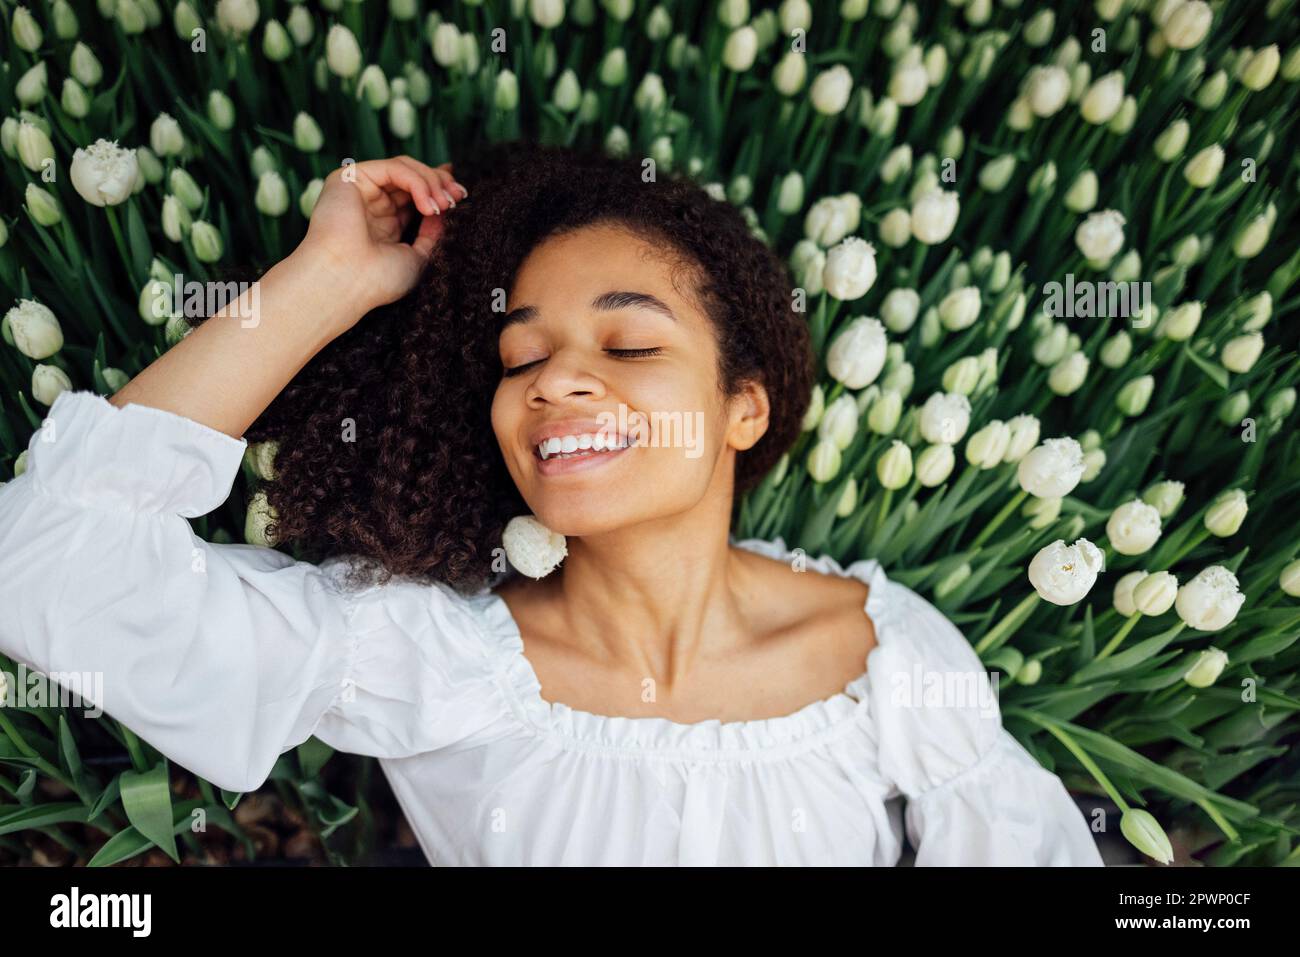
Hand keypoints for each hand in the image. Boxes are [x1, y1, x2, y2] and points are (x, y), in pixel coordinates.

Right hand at [295, 155, 467, 320]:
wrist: (346, 284)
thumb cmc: (377, 281)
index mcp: (384, 223)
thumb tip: (446, 208)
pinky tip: (428, 204)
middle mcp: (370, 203)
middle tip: (459, 197)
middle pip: (411, 176)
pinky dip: (417, 182)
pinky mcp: (349, 177)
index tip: (462, 195)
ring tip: (445, 205)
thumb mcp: (418, 257)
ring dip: (432, 182)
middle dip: (440, 183)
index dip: (438, 188)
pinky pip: (393, 167)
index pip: (414, 194)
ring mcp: (359, 189)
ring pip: (404, 167)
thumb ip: (432, 233)